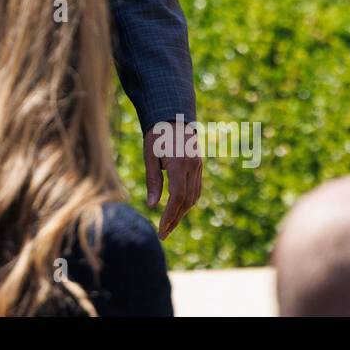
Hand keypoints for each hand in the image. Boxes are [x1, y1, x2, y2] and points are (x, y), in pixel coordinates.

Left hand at [142, 120, 201, 239]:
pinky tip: (178, 209)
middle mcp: (193, 167)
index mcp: (179, 164)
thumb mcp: (149, 155)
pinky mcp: (199, 166)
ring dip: (182, 213)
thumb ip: (153, 180)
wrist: (174, 115)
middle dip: (175, 220)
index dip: (170, 216)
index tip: (161, 229)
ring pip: (194, 197)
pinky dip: (187, 202)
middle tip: (163, 234)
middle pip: (187, 201)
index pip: (177, 197)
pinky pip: (196, 189)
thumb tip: (152, 205)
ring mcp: (198, 166)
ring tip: (169, 225)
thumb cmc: (157, 134)